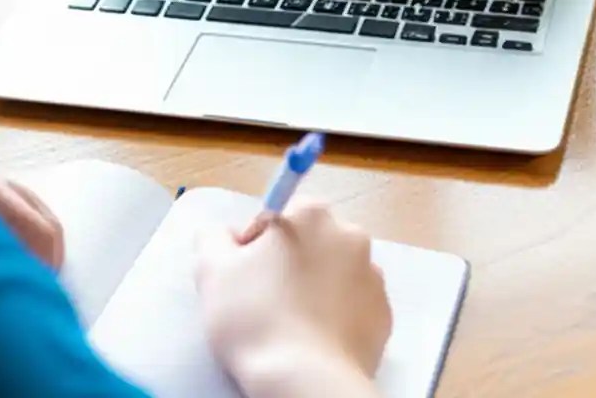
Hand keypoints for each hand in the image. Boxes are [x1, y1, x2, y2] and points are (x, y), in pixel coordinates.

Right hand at [196, 202, 391, 396]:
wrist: (306, 380)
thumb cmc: (254, 317)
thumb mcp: (212, 270)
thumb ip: (213, 238)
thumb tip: (224, 235)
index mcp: (311, 215)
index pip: (276, 216)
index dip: (253, 244)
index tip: (241, 275)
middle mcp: (350, 236)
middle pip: (310, 242)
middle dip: (289, 263)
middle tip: (263, 299)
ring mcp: (373, 277)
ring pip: (334, 273)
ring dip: (315, 287)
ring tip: (290, 322)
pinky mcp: (384, 314)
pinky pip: (354, 306)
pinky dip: (336, 315)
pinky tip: (314, 337)